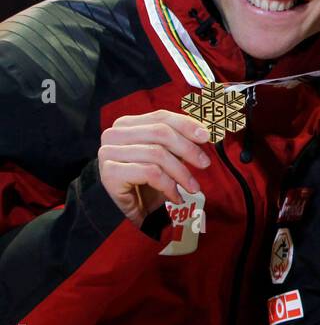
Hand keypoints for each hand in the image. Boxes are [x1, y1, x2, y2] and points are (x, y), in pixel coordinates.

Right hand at [98, 111, 210, 226]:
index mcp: (126, 124)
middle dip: (188, 149)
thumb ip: (180, 139)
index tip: (207, 137)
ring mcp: (108, 153)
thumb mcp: (169, 153)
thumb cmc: (152, 179)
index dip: (187, 125)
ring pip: (157, 154)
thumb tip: (205, 132)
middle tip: (205, 164)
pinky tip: (176, 196)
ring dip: (181, 173)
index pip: (161, 116)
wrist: (135, 208)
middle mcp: (114, 134)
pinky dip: (168, 186)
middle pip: (160, 133)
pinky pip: (150, 173)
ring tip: (193, 187)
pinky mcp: (110, 173)